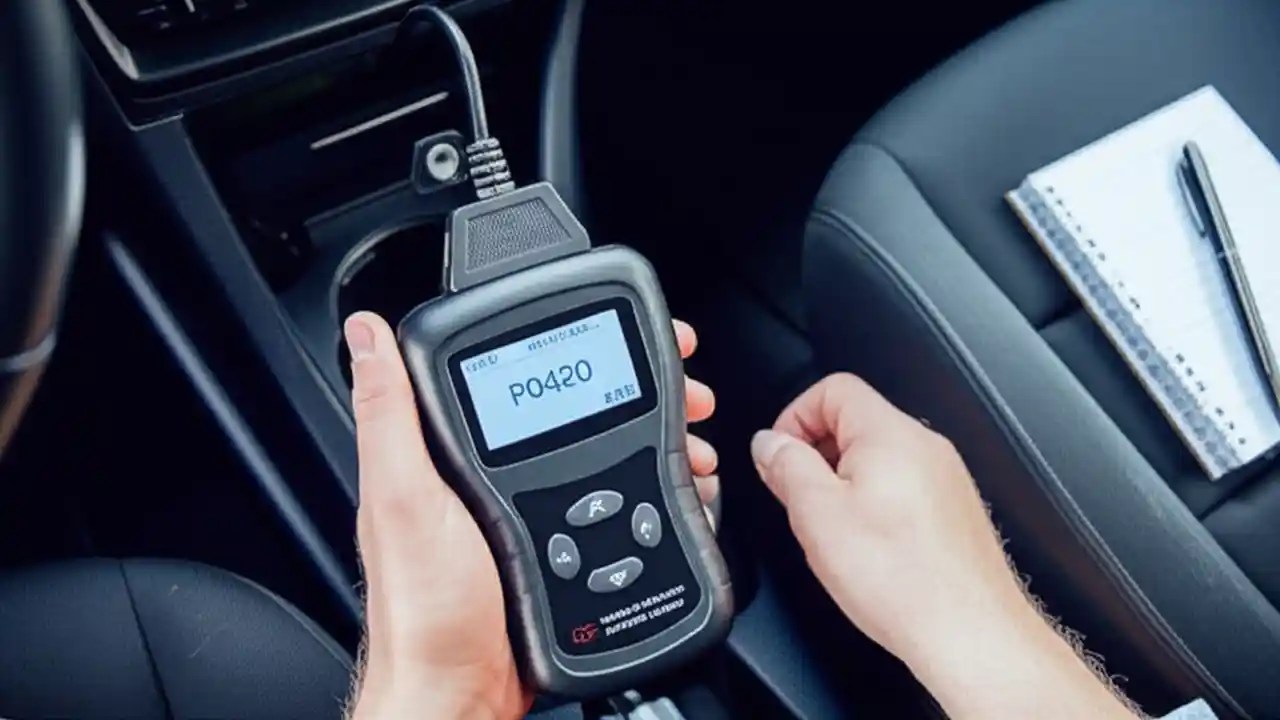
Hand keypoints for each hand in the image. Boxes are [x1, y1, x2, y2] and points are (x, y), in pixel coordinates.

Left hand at [344, 312, 718, 719]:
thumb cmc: (425, 611)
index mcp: (448, 452)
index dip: (570, 344)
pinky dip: (654, 489)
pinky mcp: (561, 547)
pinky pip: (614, 501)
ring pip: (606, 452)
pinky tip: (677, 488)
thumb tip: (365, 332)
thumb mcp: (403, 499)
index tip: (621, 332)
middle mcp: (489, 475)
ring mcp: (530, 511)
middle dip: (638, 390)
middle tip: (683, 391)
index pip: (515, 374)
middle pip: (573, 409)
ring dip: (659, 437)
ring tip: (690, 441)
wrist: (461, 695)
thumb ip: (391, 416)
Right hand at [751, 374, 1136, 718]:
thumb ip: (787, 467)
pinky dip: (872, 506)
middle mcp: (925, 447)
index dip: (794, 416)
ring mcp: (945, 478)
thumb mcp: (817, 515)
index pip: (833, 388)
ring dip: (842, 484)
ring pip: (877, 458)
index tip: (779, 456)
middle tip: (797, 498)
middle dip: (815, 454)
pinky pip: (901, 488)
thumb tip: (770, 443)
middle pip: (854, 421)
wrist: (970, 634)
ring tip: (831, 531)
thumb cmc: (904, 582)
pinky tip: (866, 549)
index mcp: (891, 434)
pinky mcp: (952, 511)